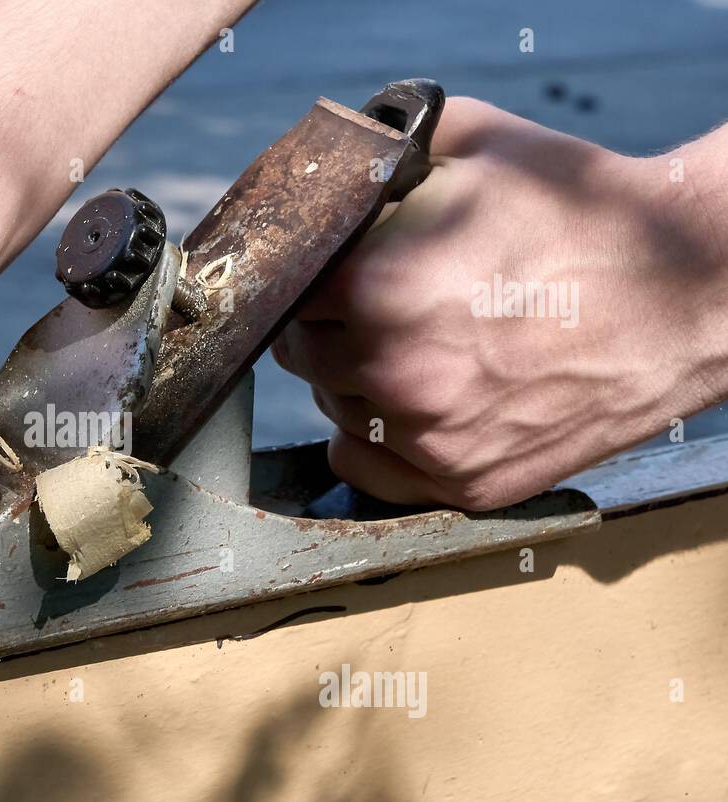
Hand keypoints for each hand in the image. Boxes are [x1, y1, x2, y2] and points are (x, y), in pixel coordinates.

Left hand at [275, 97, 727, 509]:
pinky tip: (408, 405)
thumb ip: (384, 158)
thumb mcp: (477, 147)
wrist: (689, 290)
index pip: (285, 293)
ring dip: (355, 381)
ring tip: (419, 347)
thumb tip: (335, 170)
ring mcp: (429, 437)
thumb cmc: (585, 215)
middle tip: (381, 306)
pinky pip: (368, 469)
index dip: (311, 275)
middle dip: (330, 325)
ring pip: (335, 409)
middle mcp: (392, 373)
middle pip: (304, 353)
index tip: (336, 270)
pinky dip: (375, 440)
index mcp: (375, 288)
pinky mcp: (464, 483)